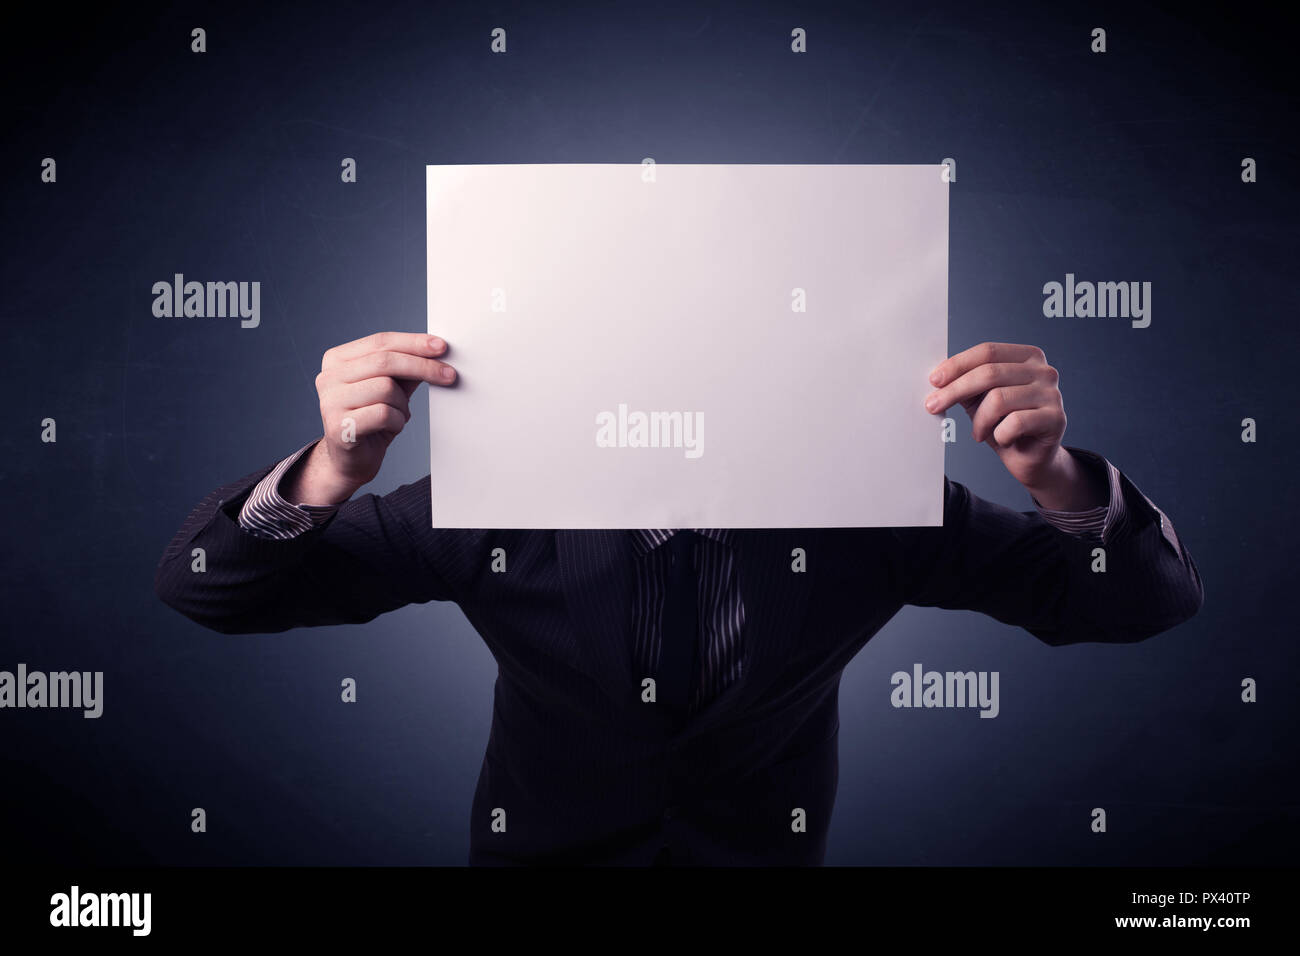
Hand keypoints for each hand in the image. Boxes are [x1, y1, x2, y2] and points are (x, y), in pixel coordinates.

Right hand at [284, 331, 457, 505]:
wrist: (350, 461)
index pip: (380, 341)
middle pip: (385, 361)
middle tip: (449, 375)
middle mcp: (328, 377)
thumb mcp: (390, 389)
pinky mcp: (339, 426)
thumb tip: (435, 351)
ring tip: (399, 415)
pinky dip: (398, 421)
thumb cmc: (372, 420)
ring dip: (403, 404)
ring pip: (386, 388)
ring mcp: (330, 401)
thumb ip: (405, 369)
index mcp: (337, 360)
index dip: (414, 343)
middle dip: (423, 367)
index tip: (441, 347)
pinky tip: (392, 427)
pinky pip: (384, 414)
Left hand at [923, 342, 1103, 510]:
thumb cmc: (1004, 425)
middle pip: (990, 373)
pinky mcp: (1056, 419)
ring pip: (998, 399)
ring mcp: (1052, 394)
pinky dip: (999, 435)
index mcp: (1027, 357)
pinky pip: (1015, 423)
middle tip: (933, 405)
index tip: (934, 380)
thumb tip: (937, 376)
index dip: (957, 365)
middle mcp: (1044, 371)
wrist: (1031, 458)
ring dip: (979, 421)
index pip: (987, 352)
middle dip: (955, 390)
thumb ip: (965, 383)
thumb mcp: (979, 400)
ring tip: (978, 433)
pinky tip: (1002, 440)